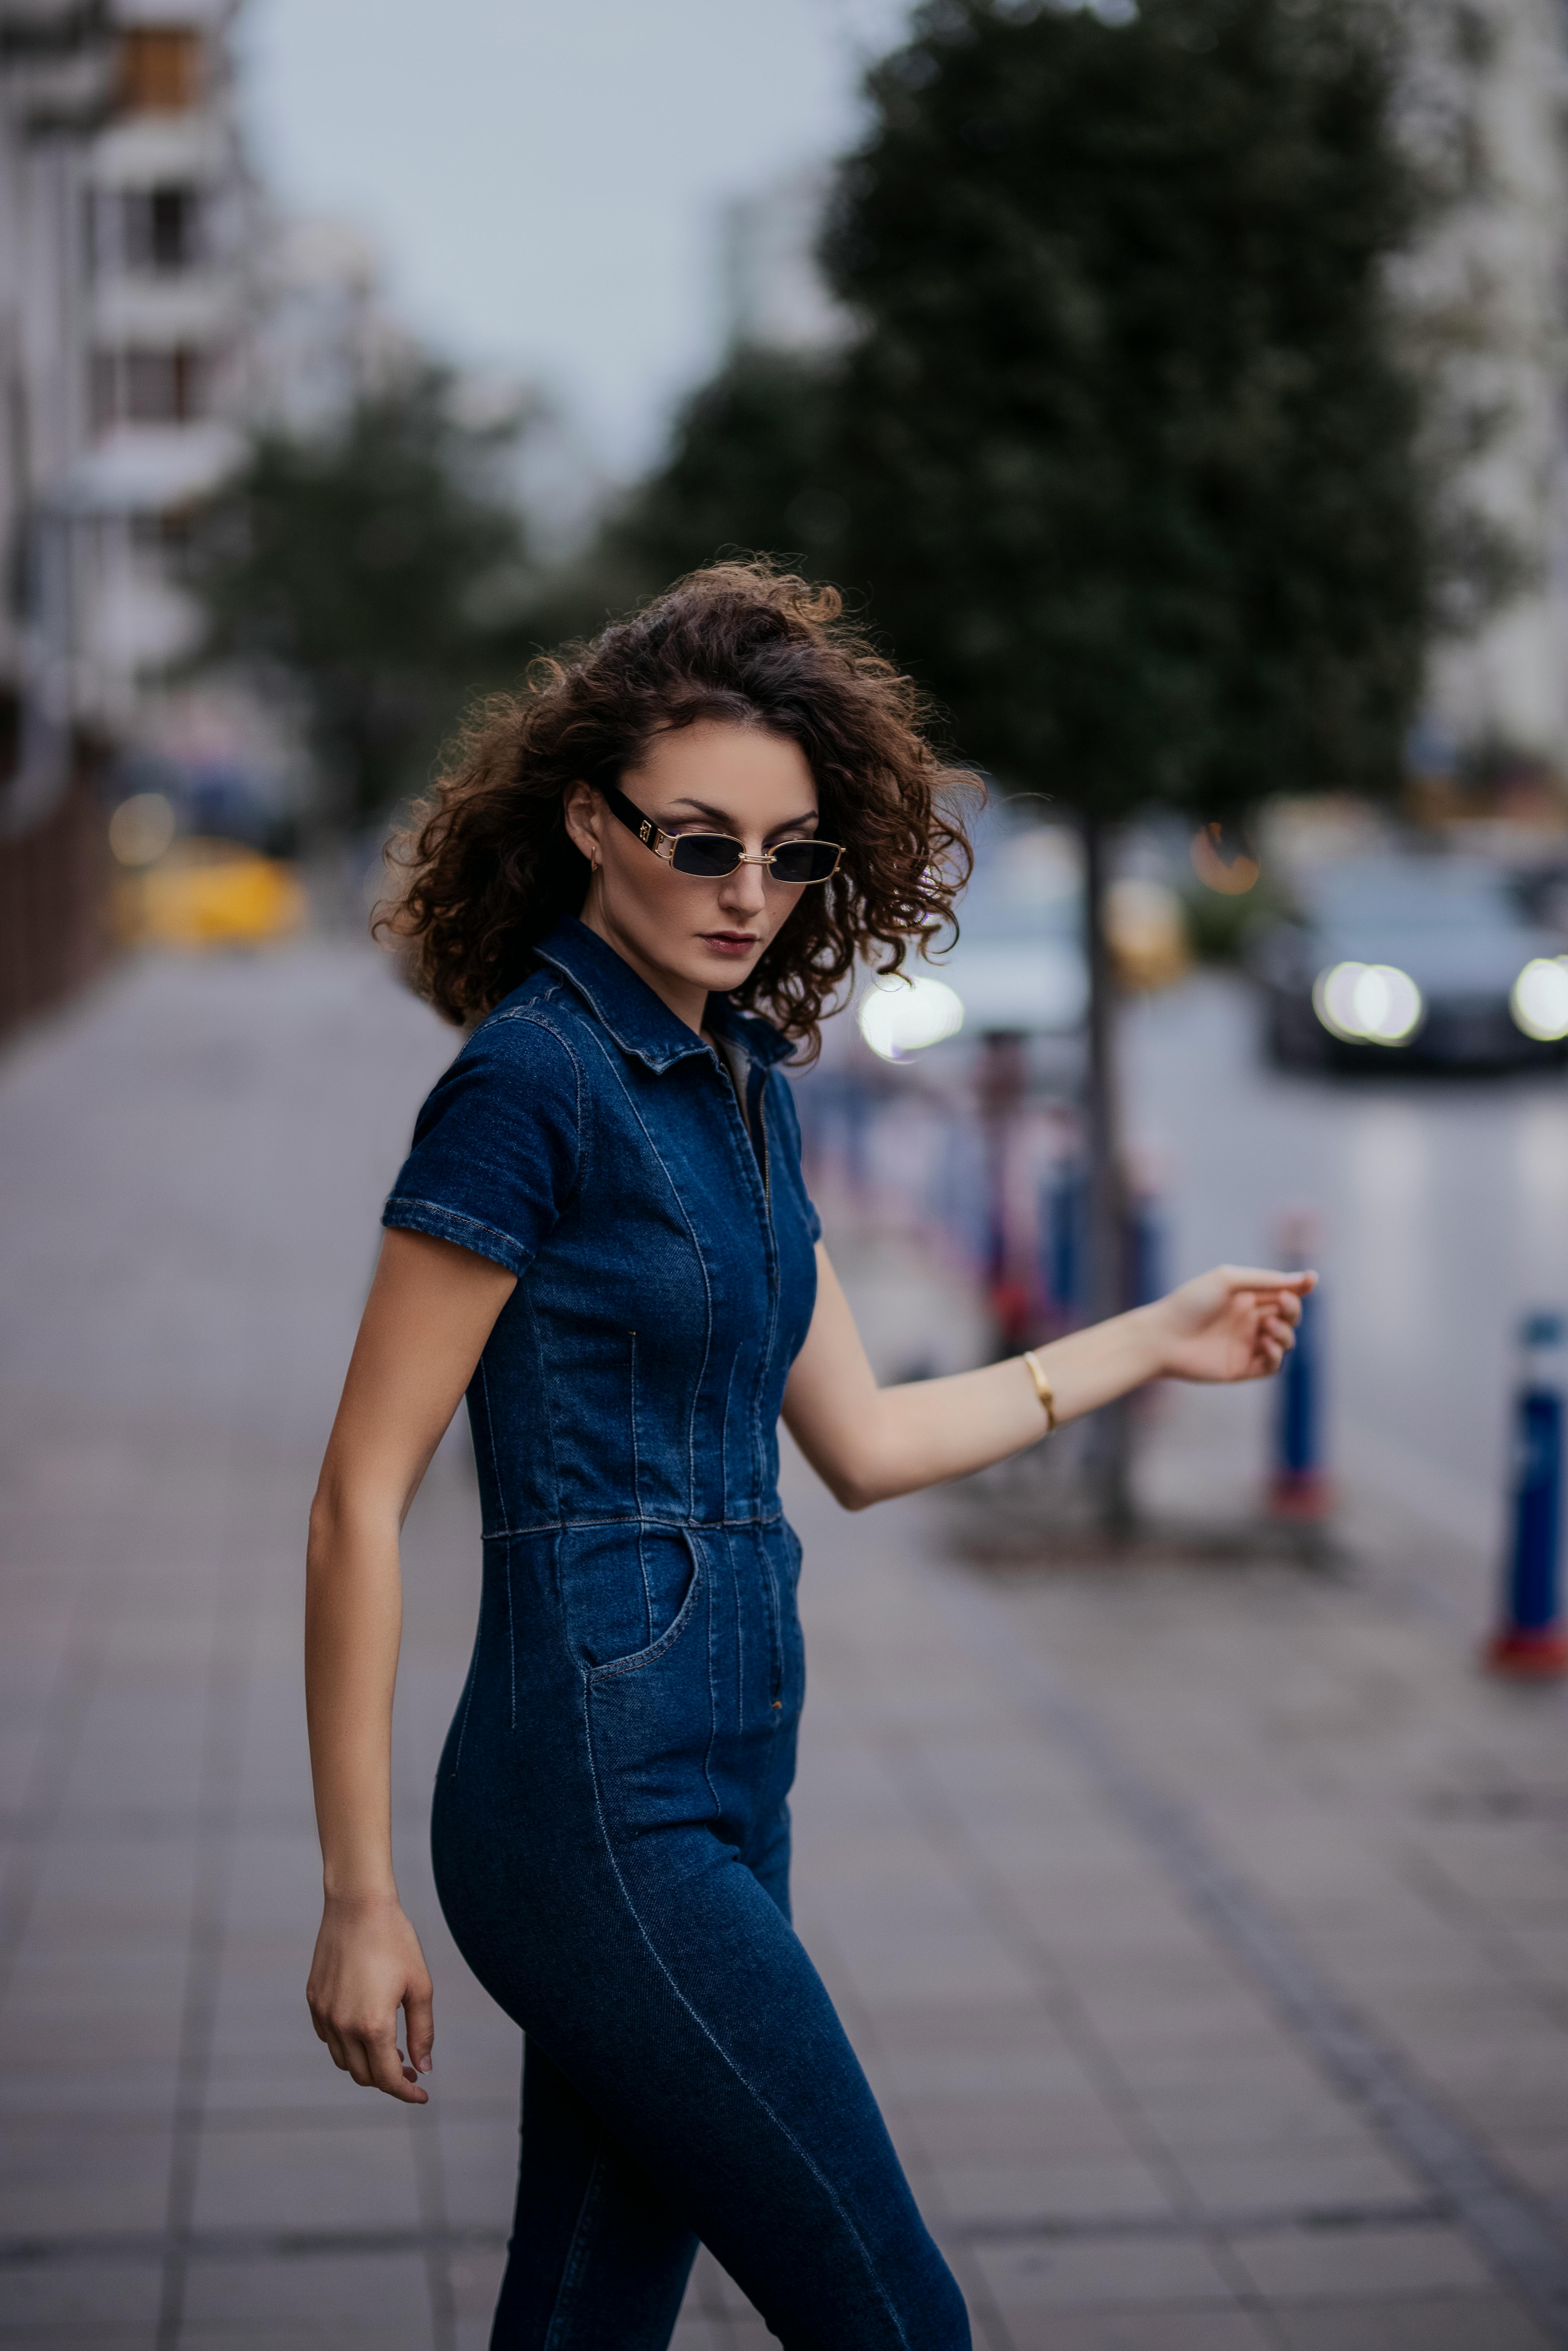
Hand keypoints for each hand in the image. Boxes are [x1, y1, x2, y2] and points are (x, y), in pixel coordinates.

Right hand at [306, 1892, 433, 2102]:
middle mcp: (343, 2025)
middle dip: (388, 2080)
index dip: (406, 2092)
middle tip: (409, 2069)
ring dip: (366, 2064)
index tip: (422, 2094)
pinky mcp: (314, 2000)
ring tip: (390, 2050)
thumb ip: (422, 2031)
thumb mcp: (420, 1986)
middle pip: (363, 2075)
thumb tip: (424, 2067)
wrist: (358, 1905)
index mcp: (372, 2024)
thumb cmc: (395, 1940)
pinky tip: (365, 2029)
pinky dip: (347, 2045)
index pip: (387, 2078)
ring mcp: (324, 2014)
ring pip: (344, 2060)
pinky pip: (328, 2038)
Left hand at [1149, 1265, 1314, 1384]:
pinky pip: (1272, 1365)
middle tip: (1282, 1304)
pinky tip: (1264, 1343)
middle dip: (1292, 1309)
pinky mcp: (1242, 1368)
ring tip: (1267, 1327)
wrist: (1161, 1337)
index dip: (1301, 1287)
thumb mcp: (1228, 1280)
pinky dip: (1276, 1354)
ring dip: (1285, 1333)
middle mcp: (1250, 1320)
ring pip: (1285, 1341)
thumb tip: (1303, 1279)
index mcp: (1246, 1297)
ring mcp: (1247, 1345)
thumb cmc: (1190, 1303)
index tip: (1312, 1280)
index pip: (1283, 1292)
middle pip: (1289, 1316)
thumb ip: (1264, 1280)